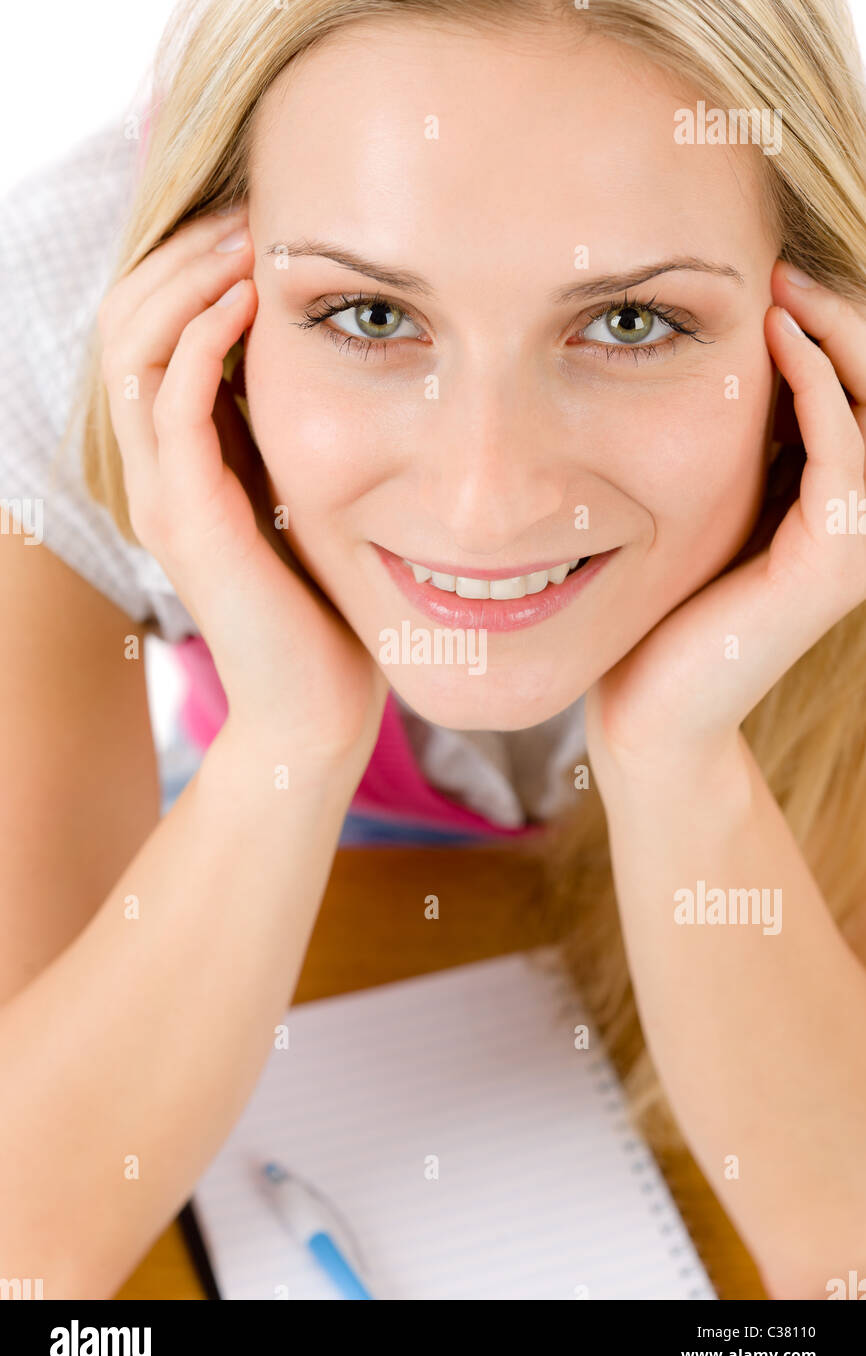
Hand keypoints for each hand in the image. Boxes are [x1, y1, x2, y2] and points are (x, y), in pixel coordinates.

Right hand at [99, 208, 386, 776]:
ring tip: (246, 237)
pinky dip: (198, 341)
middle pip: (121, 323)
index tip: (256, 223)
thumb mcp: (308, 497)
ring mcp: (163, 495)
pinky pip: (171, 406)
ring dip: (185, 279)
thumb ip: (292, 434)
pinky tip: (248, 300)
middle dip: (180, 252)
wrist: (316, 709)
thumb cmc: (327, 609)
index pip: (146, 333)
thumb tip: (332, 360)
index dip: (187, 266)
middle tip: (247, 208)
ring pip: (130, 350)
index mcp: (178, 461)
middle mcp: (155, 470)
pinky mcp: (190, 520)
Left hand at [584, 258, 865, 786]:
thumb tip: (727, 362)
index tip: (774, 281)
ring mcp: (857, 546)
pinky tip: (781, 342)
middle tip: (785, 270)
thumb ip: (740, 451)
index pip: (861, 399)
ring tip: (784, 291)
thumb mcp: (706, 508)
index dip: (832, 333)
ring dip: (839, 339)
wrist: (650, 707)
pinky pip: (846, 451)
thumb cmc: (663, 609)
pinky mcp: (832, 564)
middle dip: (845, 321)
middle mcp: (861, 524)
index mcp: (837, 510)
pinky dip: (821, 388)